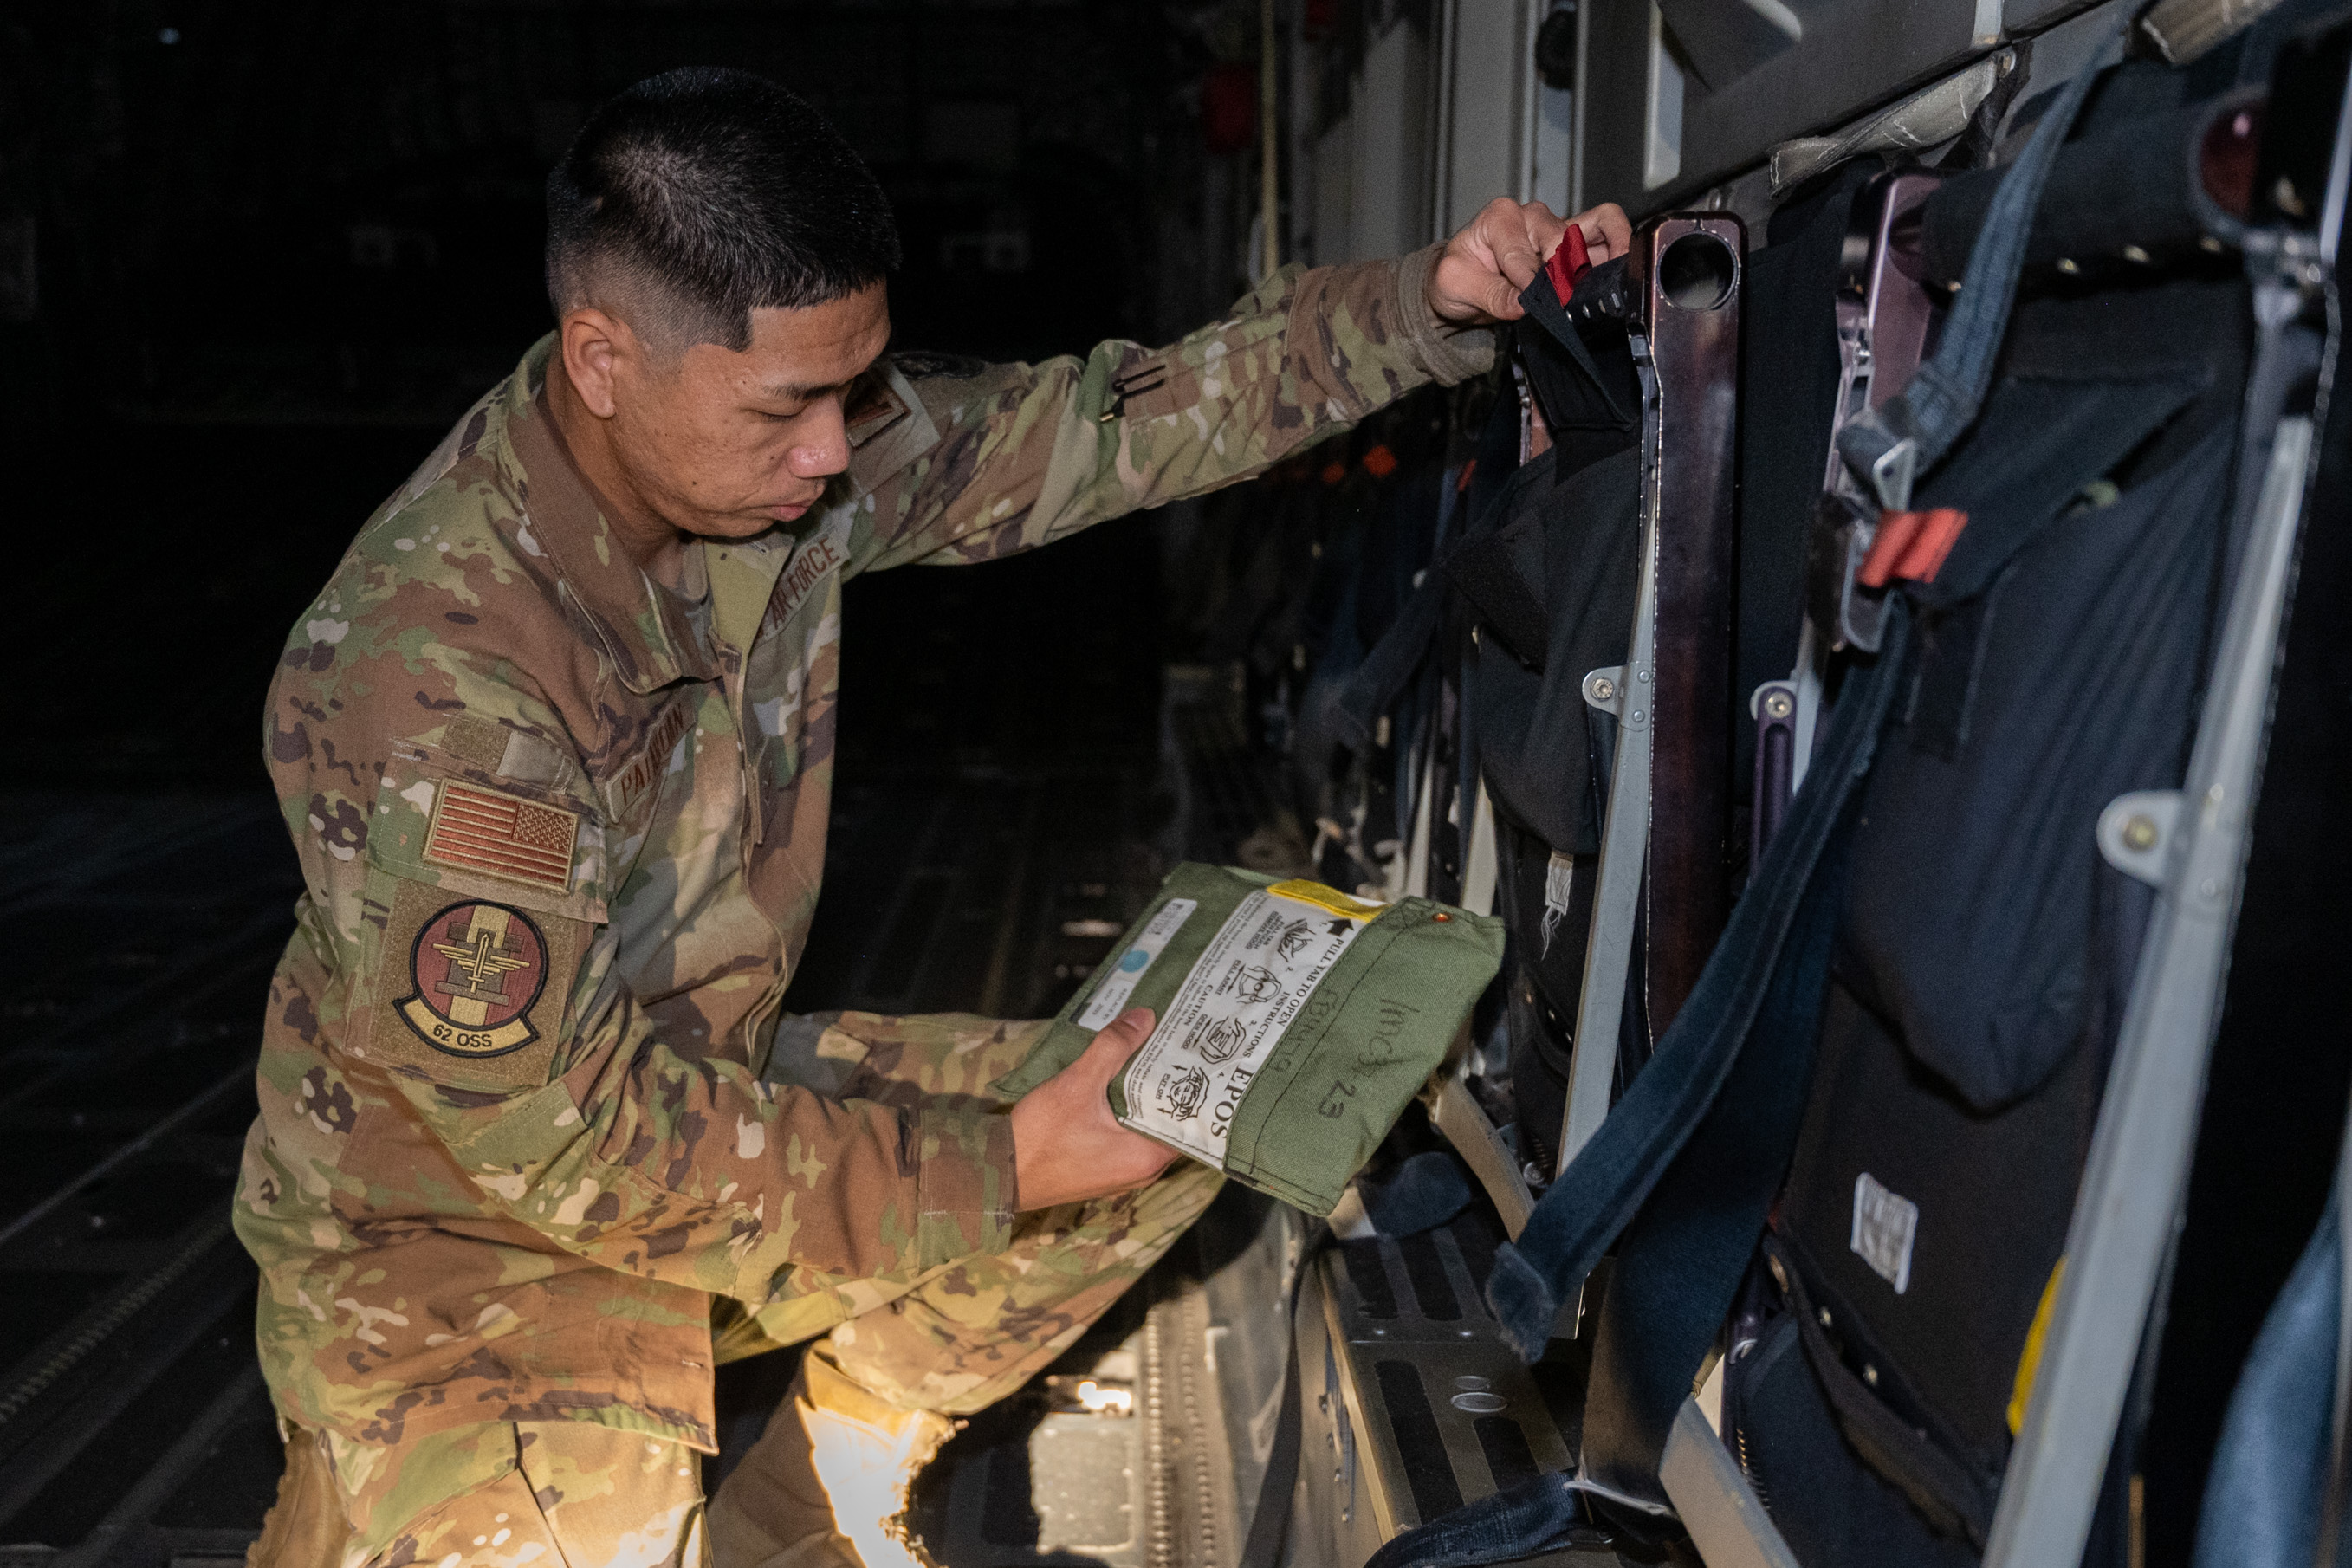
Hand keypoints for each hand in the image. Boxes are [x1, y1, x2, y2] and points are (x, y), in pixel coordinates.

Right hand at [1009, 1008, 1180, 1209]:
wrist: (997, 1173)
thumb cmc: (1039, 1136)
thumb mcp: (1077, 1084)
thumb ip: (1112, 1048)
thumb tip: (1145, 1017)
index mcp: (1148, 1156)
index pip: (1190, 1118)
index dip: (1195, 1084)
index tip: (1198, 1054)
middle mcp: (1143, 1171)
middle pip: (1169, 1120)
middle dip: (1170, 1084)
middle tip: (1176, 1045)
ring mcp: (1123, 1173)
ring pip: (1147, 1127)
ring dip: (1145, 1097)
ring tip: (1151, 1056)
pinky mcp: (1103, 1170)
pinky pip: (1128, 1136)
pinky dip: (1128, 1112)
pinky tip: (1120, 1084)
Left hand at [1426, 199, 1632, 324]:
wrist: (1463, 280)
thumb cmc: (1457, 274)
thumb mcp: (1455, 286)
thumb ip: (1490, 294)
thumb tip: (1524, 304)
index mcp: (1499, 218)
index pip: (1522, 253)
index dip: (1527, 283)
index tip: (1529, 303)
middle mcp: (1532, 216)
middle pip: (1562, 239)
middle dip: (1564, 273)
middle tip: (1563, 300)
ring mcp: (1557, 227)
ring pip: (1596, 224)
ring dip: (1605, 252)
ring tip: (1610, 278)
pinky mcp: (1575, 243)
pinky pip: (1606, 230)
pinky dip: (1619, 246)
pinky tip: (1620, 269)